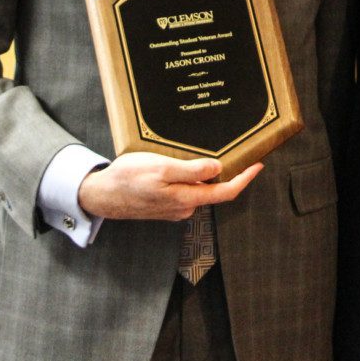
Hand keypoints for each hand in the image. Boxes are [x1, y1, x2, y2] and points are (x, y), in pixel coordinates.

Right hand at [76, 153, 262, 220]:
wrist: (102, 195)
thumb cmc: (129, 179)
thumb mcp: (161, 169)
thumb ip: (191, 171)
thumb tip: (218, 169)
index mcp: (186, 199)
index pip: (225, 193)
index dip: (244, 180)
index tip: (257, 165)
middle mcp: (184, 207)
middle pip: (214, 191)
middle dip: (225, 174)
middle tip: (234, 151)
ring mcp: (174, 208)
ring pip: (197, 189)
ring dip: (202, 175)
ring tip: (197, 154)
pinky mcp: (164, 205)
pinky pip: (183, 190)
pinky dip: (186, 178)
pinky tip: (177, 165)